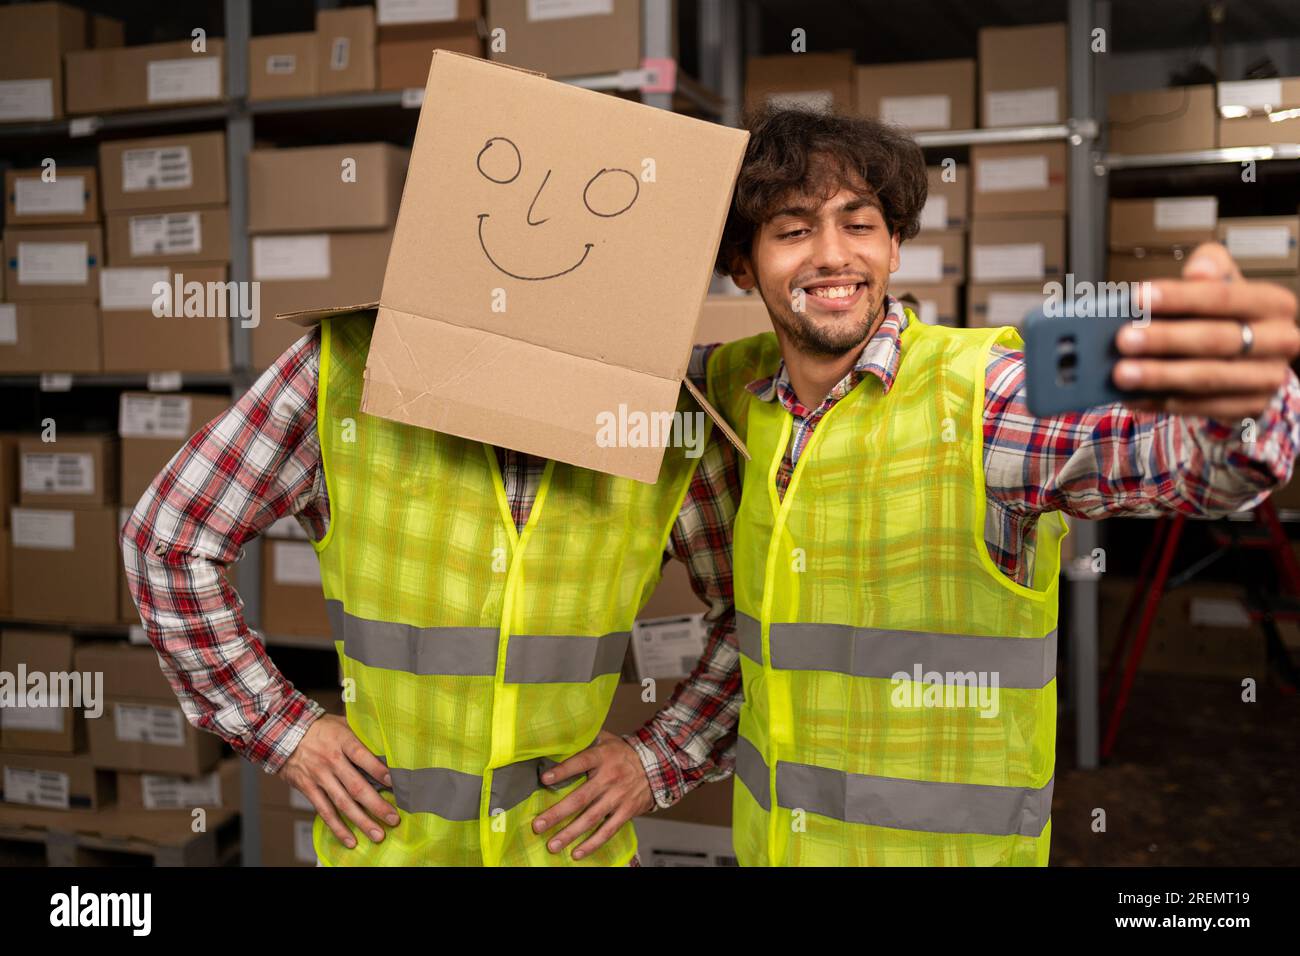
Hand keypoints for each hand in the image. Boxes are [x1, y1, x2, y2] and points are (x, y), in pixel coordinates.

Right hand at [279, 714, 399, 848]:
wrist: (284, 734)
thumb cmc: (320, 729)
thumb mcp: (342, 723)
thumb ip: (362, 735)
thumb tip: (387, 745)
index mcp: (342, 740)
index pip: (362, 756)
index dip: (378, 769)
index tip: (395, 782)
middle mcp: (331, 760)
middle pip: (356, 785)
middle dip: (376, 804)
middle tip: (393, 819)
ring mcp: (319, 776)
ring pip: (342, 802)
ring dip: (361, 821)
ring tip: (377, 834)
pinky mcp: (308, 789)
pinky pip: (324, 811)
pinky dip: (338, 827)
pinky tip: (350, 839)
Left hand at [531, 731, 654, 859]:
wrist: (656, 765)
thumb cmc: (622, 753)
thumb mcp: (605, 739)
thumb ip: (584, 741)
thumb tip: (556, 742)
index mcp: (602, 757)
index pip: (580, 762)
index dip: (563, 771)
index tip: (545, 779)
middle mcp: (609, 778)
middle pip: (580, 798)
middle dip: (557, 813)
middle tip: (538, 825)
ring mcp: (618, 797)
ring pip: (591, 818)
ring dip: (570, 833)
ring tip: (553, 845)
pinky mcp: (626, 812)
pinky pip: (608, 830)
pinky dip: (592, 843)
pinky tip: (577, 852)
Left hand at [1115, 242, 1299, 419]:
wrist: (1251, 356)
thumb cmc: (1226, 313)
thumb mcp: (1223, 281)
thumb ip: (1210, 265)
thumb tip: (1198, 270)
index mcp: (1274, 303)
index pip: (1223, 297)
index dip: (1180, 297)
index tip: (1139, 297)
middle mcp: (1279, 341)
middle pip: (1215, 340)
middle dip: (1165, 340)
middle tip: (1122, 339)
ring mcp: (1267, 377)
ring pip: (1208, 378)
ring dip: (1160, 376)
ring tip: (1121, 373)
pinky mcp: (1251, 407)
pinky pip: (1202, 407)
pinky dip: (1163, 402)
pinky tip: (1133, 396)